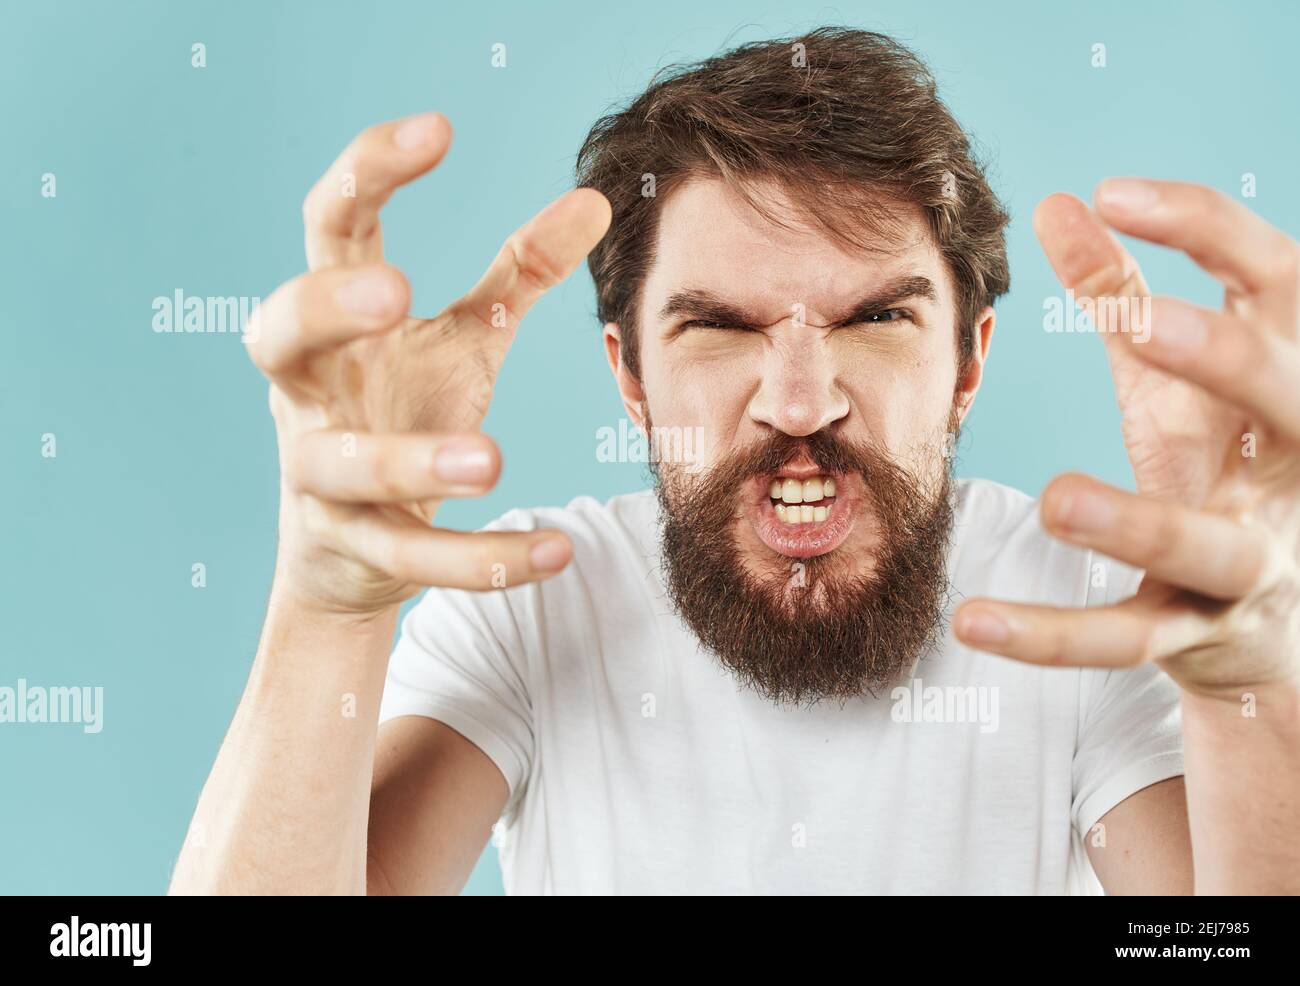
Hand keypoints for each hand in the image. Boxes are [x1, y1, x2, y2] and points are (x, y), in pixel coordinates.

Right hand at [247, 113, 611, 614]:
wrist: (349, 553)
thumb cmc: (400, 415)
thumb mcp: (461, 341)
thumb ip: (517, 275)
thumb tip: (595, 199)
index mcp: (337, 324)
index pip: (330, 230)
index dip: (367, 175)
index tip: (437, 130)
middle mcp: (310, 392)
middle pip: (281, 333)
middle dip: (327, 307)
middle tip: (396, 292)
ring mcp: (320, 474)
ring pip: (342, 464)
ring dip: (411, 460)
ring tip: (493, 460)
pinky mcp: (355, 549)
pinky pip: (410, 557)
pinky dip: (479, 560)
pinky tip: (553, 552)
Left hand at [955, 179, 1299, 700]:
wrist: (1279, 623)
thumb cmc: (1225, 469)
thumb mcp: (1175, 382)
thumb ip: (1122, 295)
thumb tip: (1061, 202)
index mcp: (1288, 385)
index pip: (1278, 285)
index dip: (1209, 230)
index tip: (1115, 192)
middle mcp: (1294, 468)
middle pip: (1288, 398)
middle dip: (1226, 358)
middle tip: (1142, 322)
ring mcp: (1253, 558)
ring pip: (1210, 543)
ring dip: (1139, 522)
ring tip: (1058, 498)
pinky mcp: (1198, 633)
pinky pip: (1128, 638)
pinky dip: (1050, 635)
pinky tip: (970, 621)